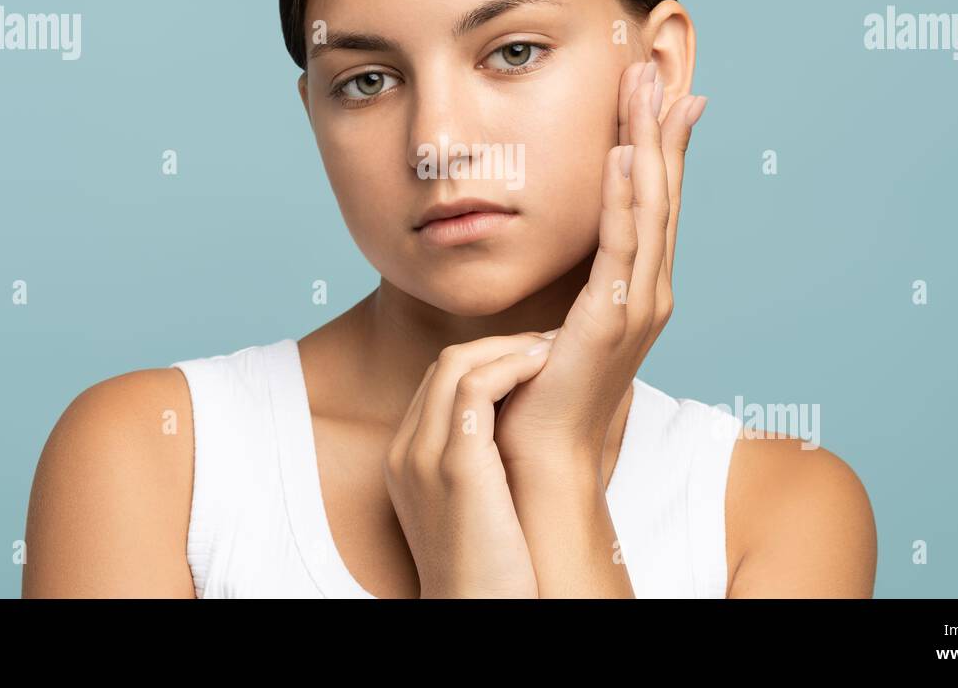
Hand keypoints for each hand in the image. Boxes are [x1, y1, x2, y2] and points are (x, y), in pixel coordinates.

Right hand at [383, 332, 554, 597]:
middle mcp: (406, 451)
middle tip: (548, 344)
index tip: (531, 359)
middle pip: (444, 365)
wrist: (476, 614)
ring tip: (552, 350)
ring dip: (510, 347)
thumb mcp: (470, 508)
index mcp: (405, 460)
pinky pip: (476, 387)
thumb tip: (515, 434)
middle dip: (500, 344)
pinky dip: (512, 365)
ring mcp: (425, 456)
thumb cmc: (487, 571)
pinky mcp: (456, 464)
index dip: (487, 360)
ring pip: (457, 364)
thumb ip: (475, 466)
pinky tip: (545, 367)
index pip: (438, 382)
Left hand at [494, 60, 707, 474]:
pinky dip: (624, 198)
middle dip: (658, 124)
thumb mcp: (560, 325)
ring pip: (650, 207)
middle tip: (655, 65)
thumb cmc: (542, 396)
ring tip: (643, 86)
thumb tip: (562, 259)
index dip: (658, 143)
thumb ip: (568, 287)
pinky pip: (621, 246)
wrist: (542, 461)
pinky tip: (621, 154)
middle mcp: (650, 290)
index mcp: (638, 288)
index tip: (657, 91)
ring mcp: (638, 305)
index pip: (652, 201)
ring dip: (647, 142)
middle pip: (661, 191)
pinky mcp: (612, 319)